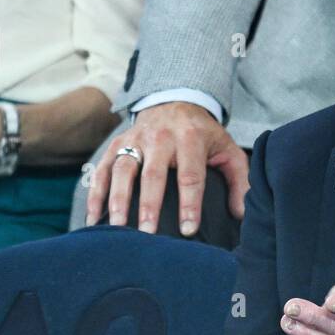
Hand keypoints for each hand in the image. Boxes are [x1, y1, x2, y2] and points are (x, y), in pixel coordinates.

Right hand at [85, 101, 248, 234]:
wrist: (175, 101)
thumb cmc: (203, 135)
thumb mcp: (227, 149)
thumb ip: (239, 179)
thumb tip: (240, 214)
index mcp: (190, 139)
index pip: (190, 175)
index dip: (189, 203)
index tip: (188, 229)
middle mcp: (160, 138)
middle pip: (152, 173)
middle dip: (149, 204)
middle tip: (146, 233)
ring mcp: (135, 140)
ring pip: (122, 169)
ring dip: (117, 199)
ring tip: (117, 227)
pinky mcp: (116, 144)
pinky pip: (102, 170)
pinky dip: (96, 193)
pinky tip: (93, 218)